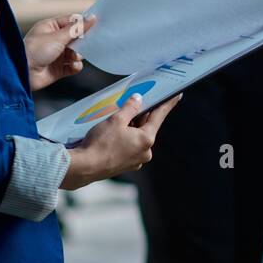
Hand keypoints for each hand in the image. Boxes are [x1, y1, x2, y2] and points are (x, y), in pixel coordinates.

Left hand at [24, 13, 95, 91]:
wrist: (23, 73)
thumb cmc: (34, 50)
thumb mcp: (58, 36)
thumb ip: (77, 29)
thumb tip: (92, 18)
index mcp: (50, 27)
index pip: (71, 22)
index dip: (82, 24)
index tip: (95, 25)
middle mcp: (53, 40)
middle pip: (75, 38)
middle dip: (82, 42)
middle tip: (88, 43)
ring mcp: (56, 55)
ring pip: (75, 53)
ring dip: (78, 55)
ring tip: (74, 57)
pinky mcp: (58, 69)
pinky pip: (72, 66)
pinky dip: (75, 66)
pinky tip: (73, 66)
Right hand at [61, 93, 181, 189]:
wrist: (85, 167)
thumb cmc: (101, 143)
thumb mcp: (116, 120)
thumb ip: (130, 108)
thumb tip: (138, 99)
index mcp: (146, 139)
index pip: (159, 116)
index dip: (168, 103)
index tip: (177, 95)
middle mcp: (145, 152)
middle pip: (146, 127)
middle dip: (140, 115)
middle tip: (132, 104)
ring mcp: (136, 160)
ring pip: (137, 137)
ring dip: (130, 128)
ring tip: (116, 120)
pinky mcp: (126, 165)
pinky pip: (129, 147)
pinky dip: (124, 138)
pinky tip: (112, 134)